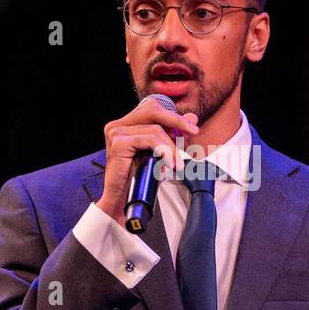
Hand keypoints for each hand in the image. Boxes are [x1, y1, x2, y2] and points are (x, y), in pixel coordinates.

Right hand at [96, 99, 199, 223]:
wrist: (122, 200)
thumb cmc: (139, 179)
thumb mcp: (161, 153)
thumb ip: (174, 135)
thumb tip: (192, 117)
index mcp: (125, 124)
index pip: (152, 108)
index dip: (173, 116)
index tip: (191, 128)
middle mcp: (118, 125)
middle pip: (153, 110)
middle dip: (177, 121)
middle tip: (193, 132)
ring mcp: (116, 132)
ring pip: (155, 128)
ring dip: (171, 146)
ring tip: (178, 163)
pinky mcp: (118, 142)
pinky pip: (150, 139)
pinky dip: (164, 150)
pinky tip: (169, 164)